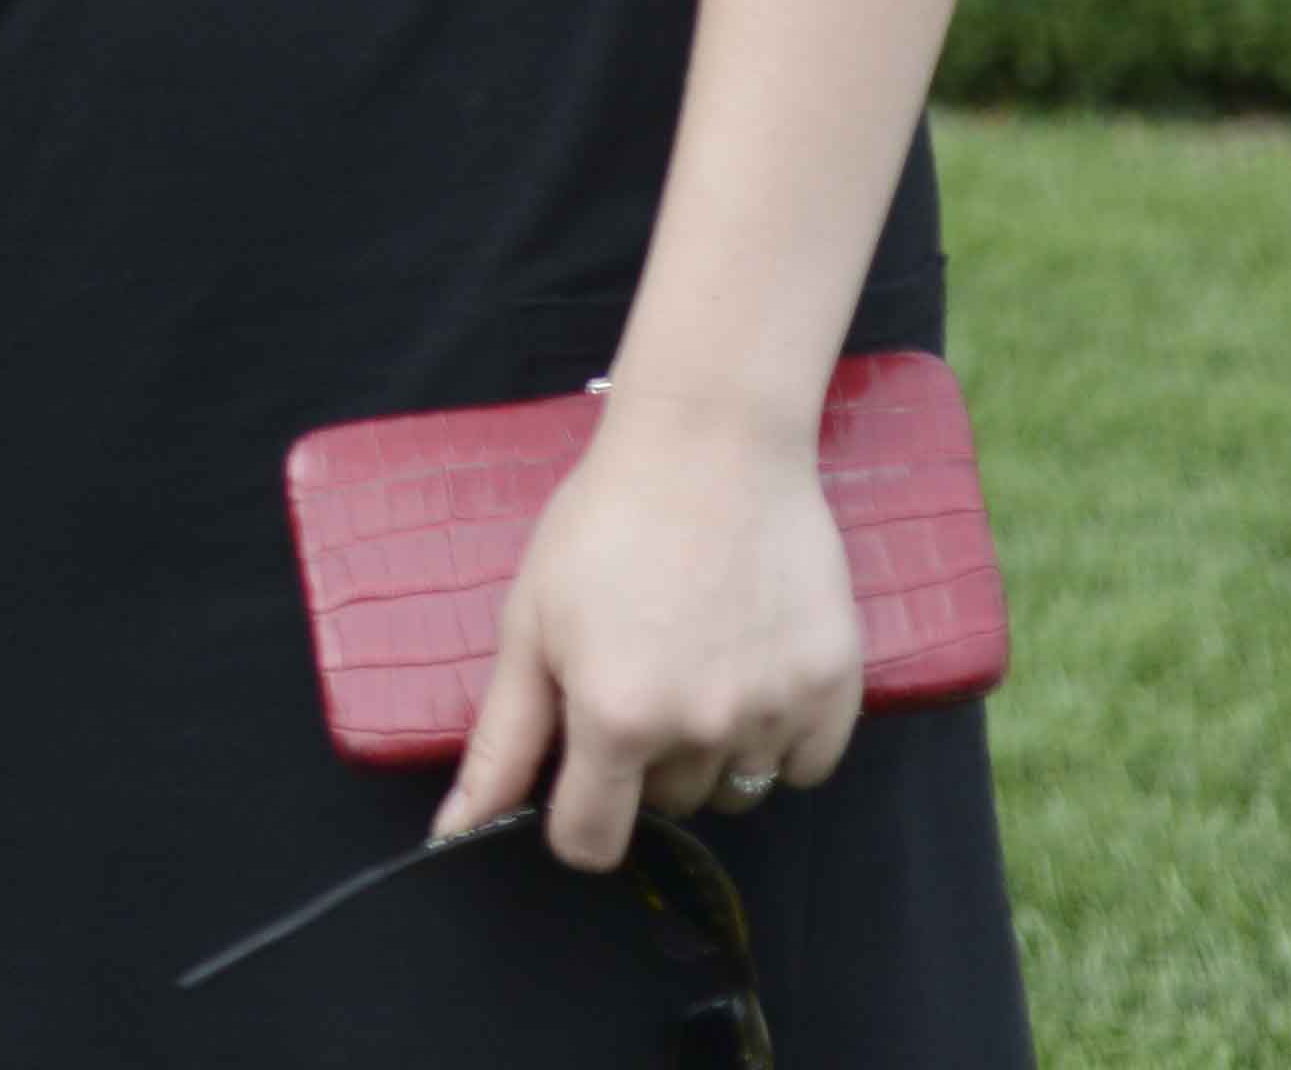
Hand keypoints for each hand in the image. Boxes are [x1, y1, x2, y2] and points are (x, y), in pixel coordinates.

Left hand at [437, 412, 862, 873]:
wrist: (711, 448)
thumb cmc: (603, 526)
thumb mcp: (527, 624)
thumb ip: (502, 741)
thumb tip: (452, 833)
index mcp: (615, 719)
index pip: (591, 842)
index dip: (573, 818)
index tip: (577, 773)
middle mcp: (701, 730)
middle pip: (666, 804)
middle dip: (643, 760)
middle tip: (638, 672)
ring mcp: (776, 712)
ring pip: (735, 789)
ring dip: (711, 752)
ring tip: (697, 664)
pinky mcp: (837, 689)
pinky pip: (806, 765)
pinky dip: (780, 738)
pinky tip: (753, 669)